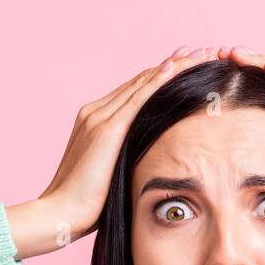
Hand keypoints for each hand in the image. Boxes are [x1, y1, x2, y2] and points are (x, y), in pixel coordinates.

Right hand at [8, 46, 220, 258]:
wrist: (61, 212)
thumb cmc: (85, 205)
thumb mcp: (111, 175)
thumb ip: (126, 161)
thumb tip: (150, 166)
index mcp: (96, 122)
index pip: (135, 93)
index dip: (161, 78)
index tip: (185, 66)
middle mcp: (96, 112)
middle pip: (142, 81)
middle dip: (175, 65)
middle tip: (203, 52)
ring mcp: (99, 118)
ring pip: (143, 83)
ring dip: (175, 67)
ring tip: (202, 53)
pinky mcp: (106, 130)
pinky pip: (138, 98)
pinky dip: (158, 81)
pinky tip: (175, 68)